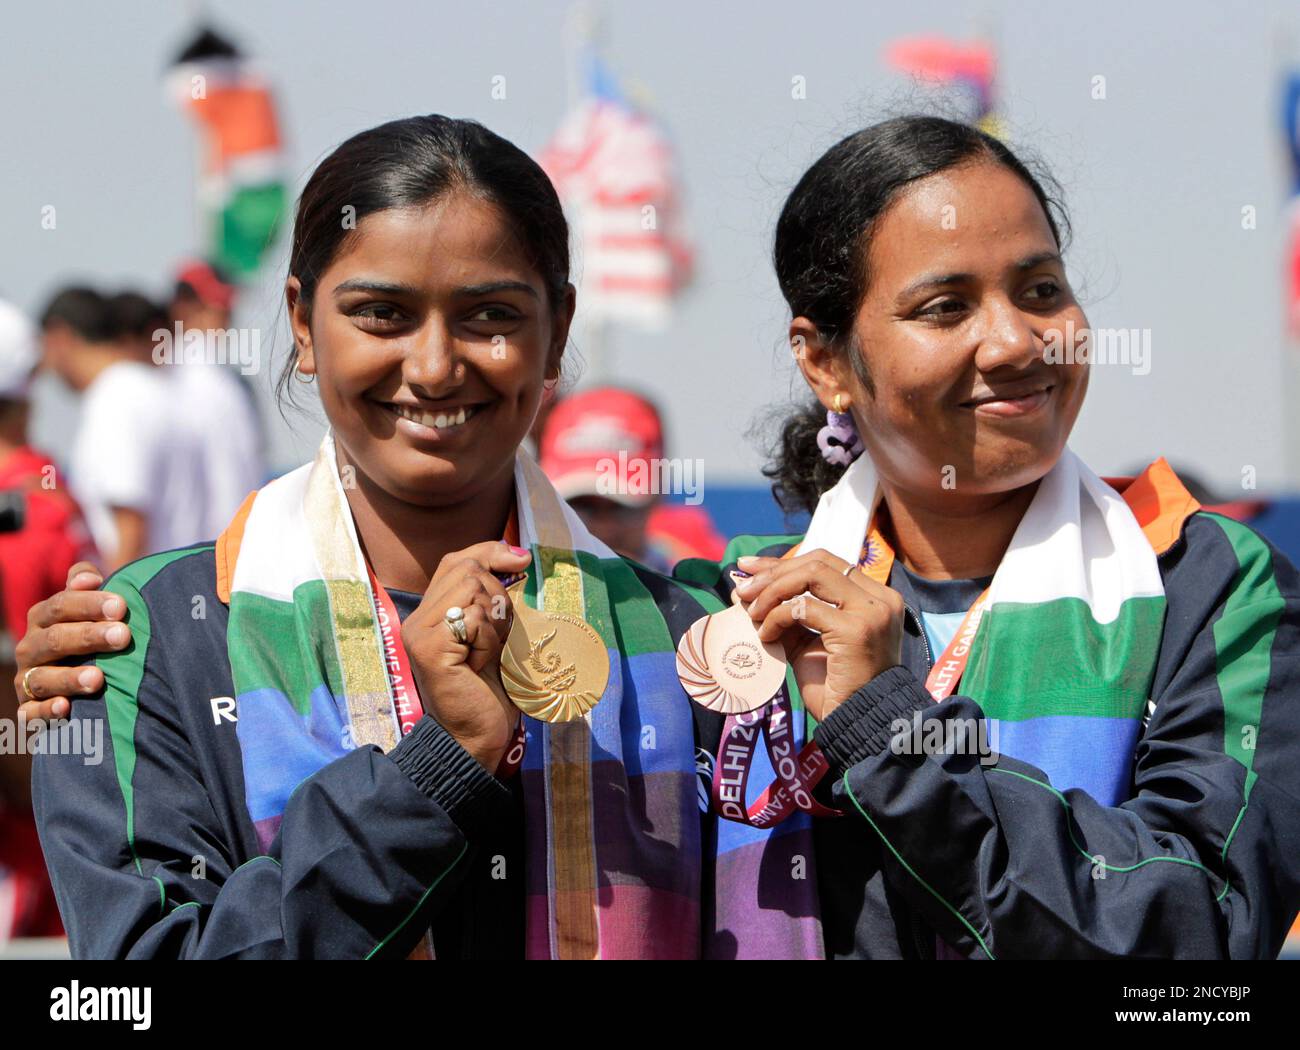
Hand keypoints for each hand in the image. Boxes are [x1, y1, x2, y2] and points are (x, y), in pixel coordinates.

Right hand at [15, 562, 131, 724]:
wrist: (84, 674)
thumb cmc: (92, 630)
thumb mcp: (89, 605)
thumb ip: (85, 584)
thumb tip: (89, 577)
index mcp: (44, 618)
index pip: (61, 605)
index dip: (89, 604)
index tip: (121, 606)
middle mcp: (31, 647)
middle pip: (55, 639)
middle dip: (88, 636)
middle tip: (122, 636)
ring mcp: (28, 679)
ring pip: (42, 678)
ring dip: (69, 678)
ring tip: (98, 679)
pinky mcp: (29, 709)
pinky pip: (30, 713)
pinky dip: (45, 711)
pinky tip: (65, 708)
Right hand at [402, 541, 531, 772]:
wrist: (478, 736)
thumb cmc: (492, 689)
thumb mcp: (497, 633)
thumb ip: (496, 598)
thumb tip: (517, 556)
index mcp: (432, 613)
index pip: (456, 559)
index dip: (489, 551)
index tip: (522, 560)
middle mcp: (418, 619)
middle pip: (467, 568)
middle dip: (498, 595)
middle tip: (500, 635)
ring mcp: (419, 632)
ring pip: (472, 589)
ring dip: (495, 619)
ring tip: (488, 652)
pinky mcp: (429, 648)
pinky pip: (474, 618)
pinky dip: (489, 639)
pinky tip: (480, 664)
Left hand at [733, 551, 903, 721]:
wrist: (857, 723)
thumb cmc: (834, 687)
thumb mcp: (808, 641)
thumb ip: (786, 612)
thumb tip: (745, 586)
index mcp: (874, 596)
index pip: (825, 562)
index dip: (784, 562)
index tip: (749, 568)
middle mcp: (879, 598)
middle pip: (817, 563)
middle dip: (773, 571)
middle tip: (742, 588)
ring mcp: (870, 612)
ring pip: (811, 576)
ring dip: (773, 590)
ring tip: (751, 612)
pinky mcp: (855, 630)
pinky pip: (803, 608)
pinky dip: (777, 617)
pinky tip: (765, 636)